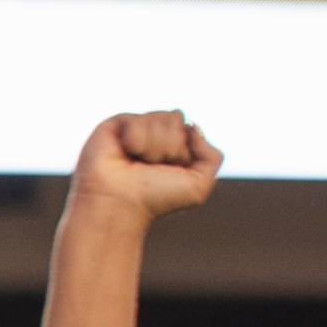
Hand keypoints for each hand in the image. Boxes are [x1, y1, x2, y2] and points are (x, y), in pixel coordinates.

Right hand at [66, 109, 219, 220]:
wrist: (119, 209)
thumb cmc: (154, 201)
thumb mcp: (199, 185)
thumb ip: (213, 156)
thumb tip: (192, 127)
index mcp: (170, 147)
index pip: (188, 127)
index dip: (183, 150)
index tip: (167, 172)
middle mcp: (152, 137)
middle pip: (176, 118)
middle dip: (170, 147)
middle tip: (151, 168)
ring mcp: (132, 130)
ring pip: (159, 118)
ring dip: (153, 147)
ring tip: (137, 165)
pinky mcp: (113, 126)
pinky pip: (137, 121)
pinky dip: (135, 142)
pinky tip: (124, 155)